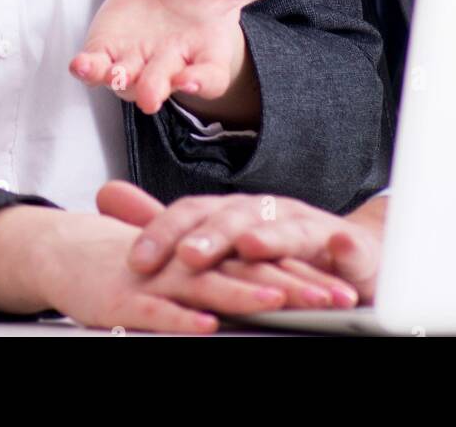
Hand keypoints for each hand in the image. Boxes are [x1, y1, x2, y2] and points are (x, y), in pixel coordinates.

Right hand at [0, 205, 348, 333]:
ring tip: (281, 300)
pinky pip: (159, 309)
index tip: (345, 289)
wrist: (70, 253)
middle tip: (334, 297)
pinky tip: (208, 325)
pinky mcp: (128, 299)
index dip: (306, 274)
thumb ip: (228, 278)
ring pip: (210, 283)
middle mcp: (192, 261)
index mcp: (211, 253)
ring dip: (246, 292)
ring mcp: (161, 277)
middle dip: (295, 283)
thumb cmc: (137, 265)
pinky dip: (183, 317)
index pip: (267, 261)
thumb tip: (279, 288)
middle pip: (250, 270)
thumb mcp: (190, 271)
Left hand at [70, 0, 272, 124]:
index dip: (200, 83)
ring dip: (118, 80)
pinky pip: (97, 67)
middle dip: (155, 88)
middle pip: (162, 84)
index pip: (209, 78)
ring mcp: (137, 62)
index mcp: (207, 55)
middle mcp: (171, 67)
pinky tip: (81, 64)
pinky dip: (89, 69)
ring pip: (126, 80)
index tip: (189, 80)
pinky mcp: (109, 51)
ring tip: (114, 74)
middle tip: (150, 95)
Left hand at [97, 180, 386, 305]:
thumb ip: (162, 223)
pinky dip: (344, 246)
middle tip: (186, 255)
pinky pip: (349, 246)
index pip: (194, 215)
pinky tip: (339, 246)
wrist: (346, 252)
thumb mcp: (214, 238)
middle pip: (237, 219)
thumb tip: (104, 196)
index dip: (165, 233)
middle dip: (212, 236)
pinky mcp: (350, 248)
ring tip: (249, 246)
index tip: (135, 259)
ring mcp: (310, 227)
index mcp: (233, 212)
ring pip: (289, 228)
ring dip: (270, 236)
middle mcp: (268, 213)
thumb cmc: (274, 247)